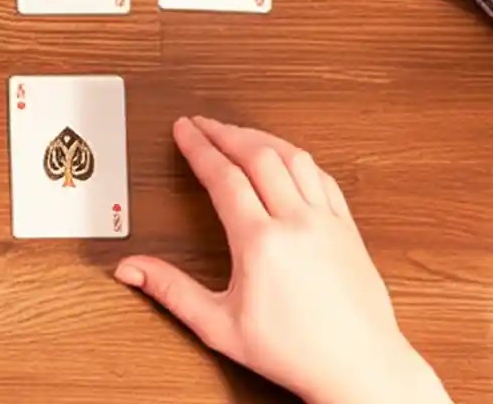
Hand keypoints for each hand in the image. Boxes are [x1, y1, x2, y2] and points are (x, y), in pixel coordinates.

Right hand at [115, 118, 450, 403]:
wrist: (360, 369)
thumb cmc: (295, 353)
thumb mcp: (219, 326)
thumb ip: (172, 292)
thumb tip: (132, 270)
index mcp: (261, 243)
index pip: (224, 177)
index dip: (199, 147)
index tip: (184, 130)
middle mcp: (297, 224)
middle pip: (258, 155)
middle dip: (225, 132)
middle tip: (203, 123)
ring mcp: (327, 223)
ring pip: (294, 158)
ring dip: (262, 138)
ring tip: (238, 132)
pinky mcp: (348, 230)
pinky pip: (322, 177)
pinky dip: (298, 158)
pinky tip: (286, 158)